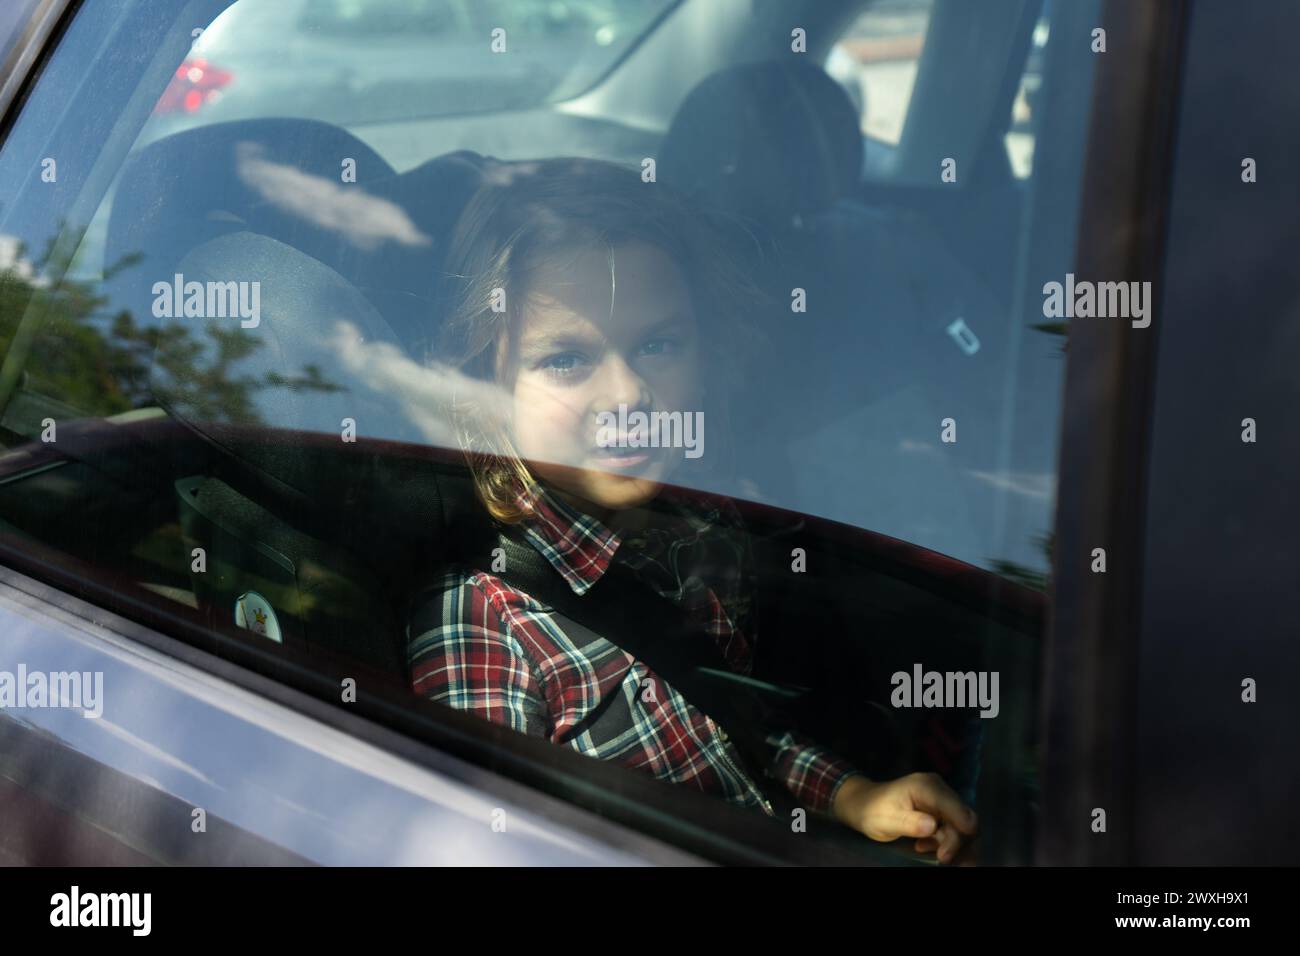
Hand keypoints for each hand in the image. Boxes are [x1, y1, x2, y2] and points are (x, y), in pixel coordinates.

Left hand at [831, 772, 977, 863]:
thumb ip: (910, 823)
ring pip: (960, 827)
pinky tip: (922, 848)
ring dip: (956, 847)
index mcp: (927, 787)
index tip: (967, 838)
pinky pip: (951, 832)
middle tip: (945, 860)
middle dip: (959, 841)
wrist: (864, 806)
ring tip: (944, 861)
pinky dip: (945, 844)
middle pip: (961, 817)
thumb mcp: (888, 819)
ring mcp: (940, 803)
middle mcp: (939, 791)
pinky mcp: (940, 815)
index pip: (952, 804)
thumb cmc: (873, 810)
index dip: (963, 821)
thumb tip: (933, 826)